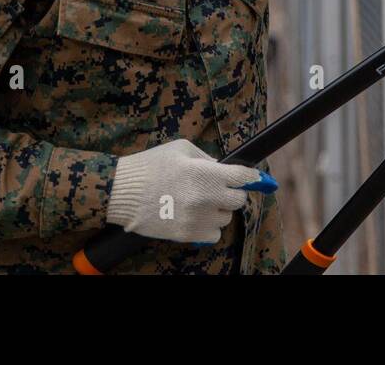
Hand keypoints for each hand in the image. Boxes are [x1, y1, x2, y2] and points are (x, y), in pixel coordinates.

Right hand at [107, 138, 277, 243]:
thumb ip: (207, 158)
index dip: (255, 177)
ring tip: (199, 201)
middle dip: (233, 193)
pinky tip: (195, 216)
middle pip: (239, 200)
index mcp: (206, 173)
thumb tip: (223, 168)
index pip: (244, 177)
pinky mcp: (188, 235)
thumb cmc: (150, 166)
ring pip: (226, 218)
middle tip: (219, 188)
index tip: (262, 180)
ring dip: (219, 210)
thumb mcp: (181, 149)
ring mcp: (198, 219)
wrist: (122, 193)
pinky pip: (213, 234)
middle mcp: (206, 198)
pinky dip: (209, 226)